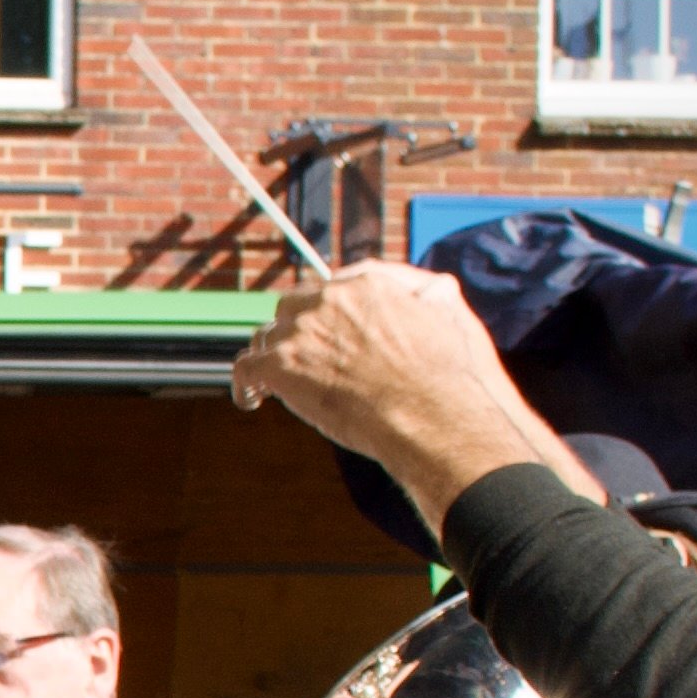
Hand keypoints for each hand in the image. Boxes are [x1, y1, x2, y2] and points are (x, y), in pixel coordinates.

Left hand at [228, 263, 561, 518]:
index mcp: (367, 283)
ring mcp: (300, 332)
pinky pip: (246, 368)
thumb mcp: (450, 318)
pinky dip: (246, 384)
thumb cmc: (446, 378)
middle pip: (293, 306)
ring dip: (271, 356)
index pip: (330, 288)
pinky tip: (252, 400)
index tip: (326, 333)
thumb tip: (434, 287)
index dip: (325, 314)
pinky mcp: (279, 366)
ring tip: (273, 381)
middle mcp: (329, 299)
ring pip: (268, 335)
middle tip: (299, 358)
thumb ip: (432, 297)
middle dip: (295, 331)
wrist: (428, 414)